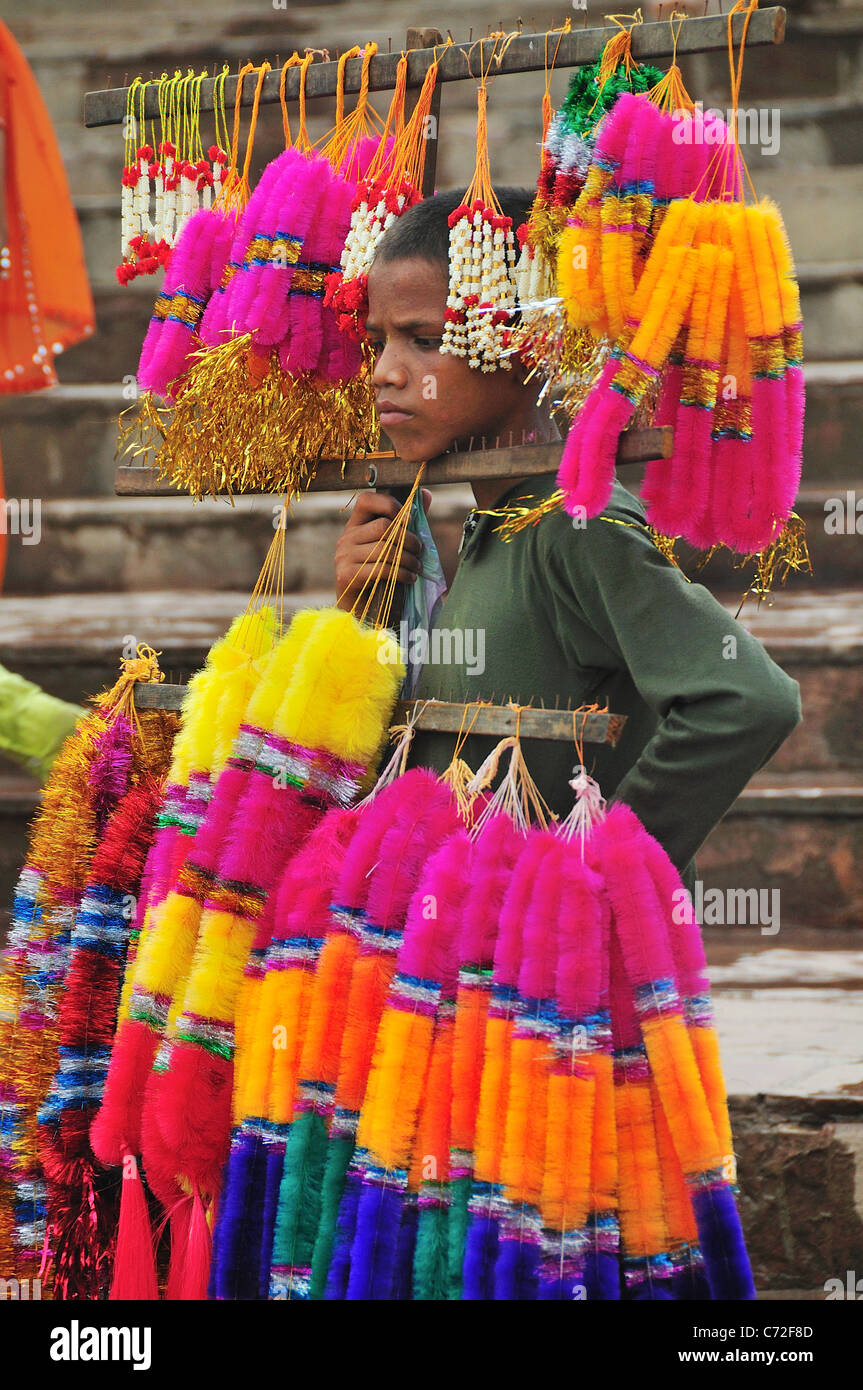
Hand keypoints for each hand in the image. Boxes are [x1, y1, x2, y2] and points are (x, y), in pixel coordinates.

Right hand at [335, 487, 431, 611]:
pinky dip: (402, 573)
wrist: (359, 611)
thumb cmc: (378, 576)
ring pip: (385, 549)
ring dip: (409, 559)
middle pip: (382, 526)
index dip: (389, 504)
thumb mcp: (391, 547)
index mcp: (355, 526)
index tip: (409, 519)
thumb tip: (425, 494)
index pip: (366, 500)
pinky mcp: (347, 576)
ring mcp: (344, 557)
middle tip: (421, 550)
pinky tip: (411, 578)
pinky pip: (381, 569)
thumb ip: (406, 522)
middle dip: (409, 538)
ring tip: (418, 567)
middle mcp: (346, 538)